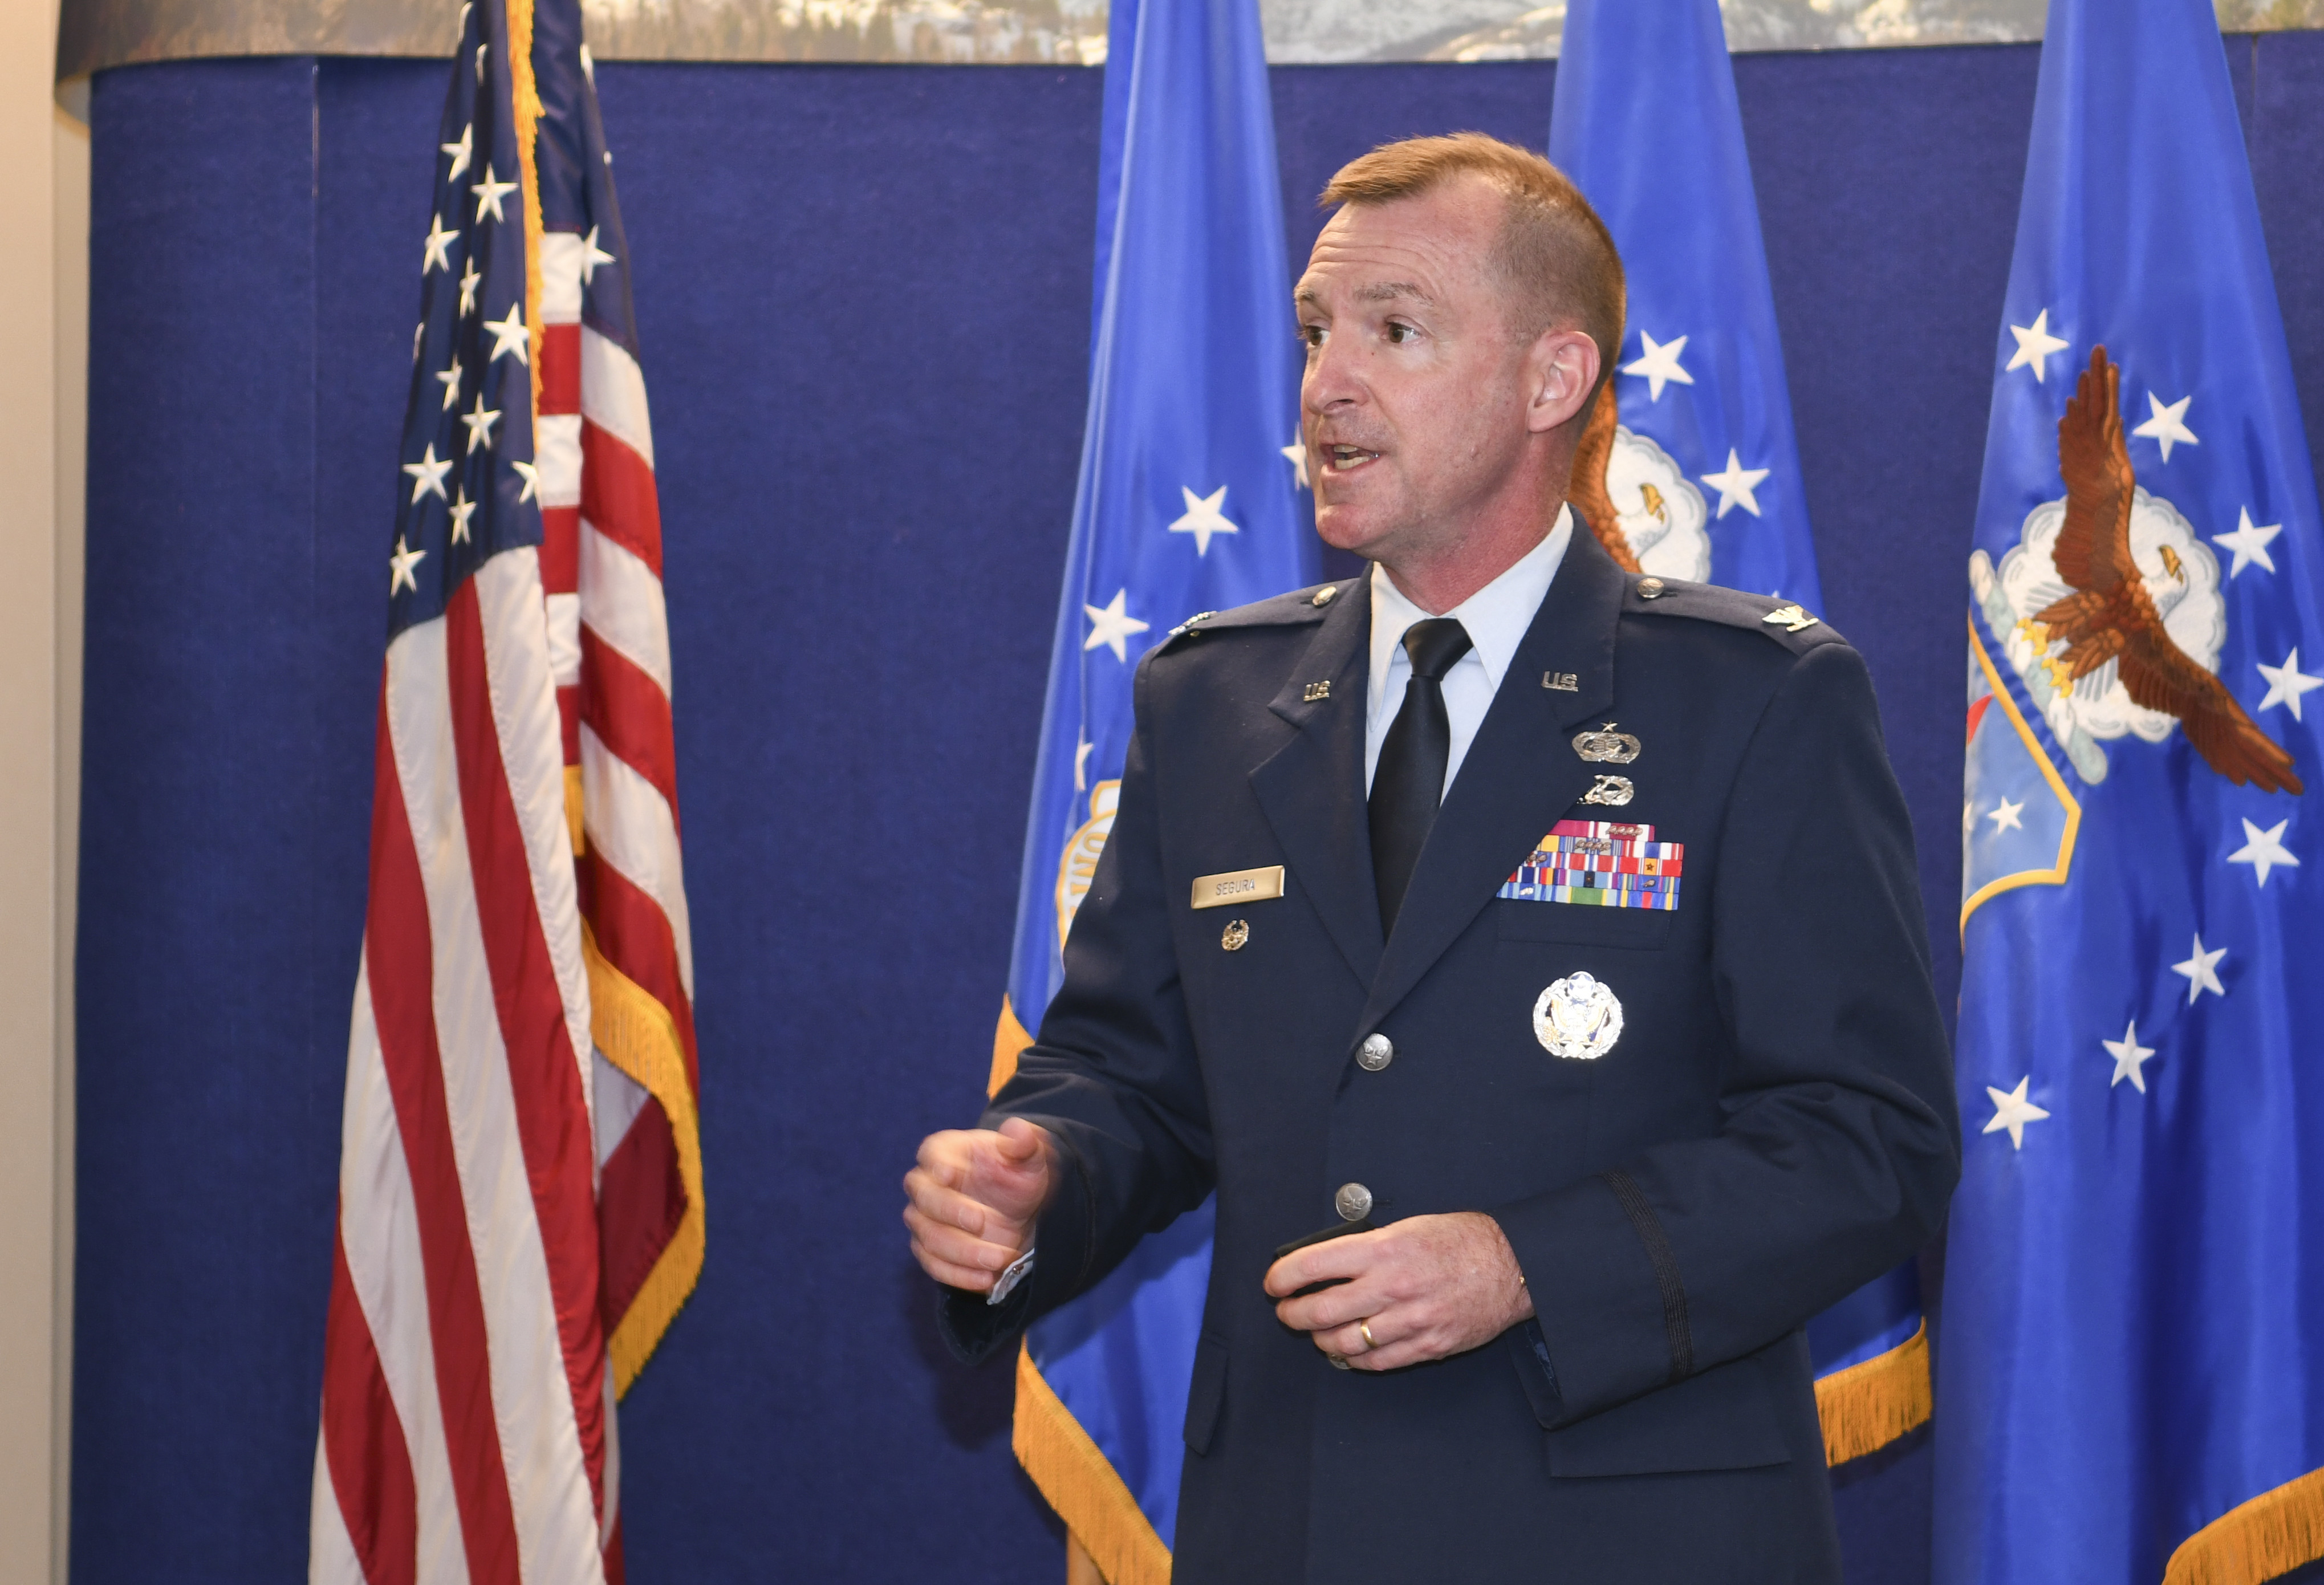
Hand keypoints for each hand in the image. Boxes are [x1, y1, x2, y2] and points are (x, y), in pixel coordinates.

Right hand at [904, 1118, 1057, 1291]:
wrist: (1023, 1213)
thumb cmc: (1020, 1176)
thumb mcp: (1032, 1157)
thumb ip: (1026, 1142)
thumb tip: (1019, 1131)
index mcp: (947, 1152)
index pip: (931, 1153)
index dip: (936, 1164)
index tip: (950, 1175)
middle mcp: (928, 1185)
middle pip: (923, 1198)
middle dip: (951, 1213)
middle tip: (984, 1222)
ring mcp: (925, 1220)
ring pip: (928, 1237)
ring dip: (963, 1252)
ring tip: (999, 1259)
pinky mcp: (930, 1250)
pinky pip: (933, 1265)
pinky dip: (958, 1275)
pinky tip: (986, 1279)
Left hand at [1263, 1211, 1533, 1370]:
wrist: (1513, 1265)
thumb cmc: (1461, 1240)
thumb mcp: (1407, 1227)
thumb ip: (1368, 1247)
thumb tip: (1328, 1264)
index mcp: (1384, 1250)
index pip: (1313, 1264)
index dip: (1283, 1276)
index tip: (1273, 1282)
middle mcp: (1392, 1287)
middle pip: (1320, 1310)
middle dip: (1293, 1314)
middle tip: (1286, 1311)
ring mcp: (1410, 1320)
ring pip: (1343, 1342)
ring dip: (1321, 1338)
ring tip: (1316, 1331)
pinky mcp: (1427, 1345)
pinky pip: (1377, 1361)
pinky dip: (1355, 1359)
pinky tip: (1347, 1350)